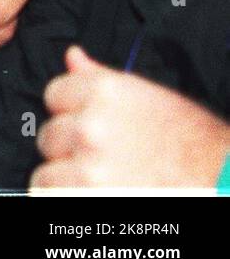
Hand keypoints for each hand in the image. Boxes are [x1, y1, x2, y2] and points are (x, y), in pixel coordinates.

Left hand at [31, 46, 229, 188]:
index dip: (72, 112)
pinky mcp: (86, 200)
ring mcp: (87, 166)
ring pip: (46, 172)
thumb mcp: (151, 99)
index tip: (93, 126)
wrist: (223, 182)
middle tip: (108, 159)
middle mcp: (91, 126)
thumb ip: (100, 78)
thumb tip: (72, 56)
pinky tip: (96, 197)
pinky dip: (68, 202)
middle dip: (70, 149)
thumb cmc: (193, 146)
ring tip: (105, 181)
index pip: (54, 94)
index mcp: (105, 93)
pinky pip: (50, 198)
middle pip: (49, 135)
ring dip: (68, 181)